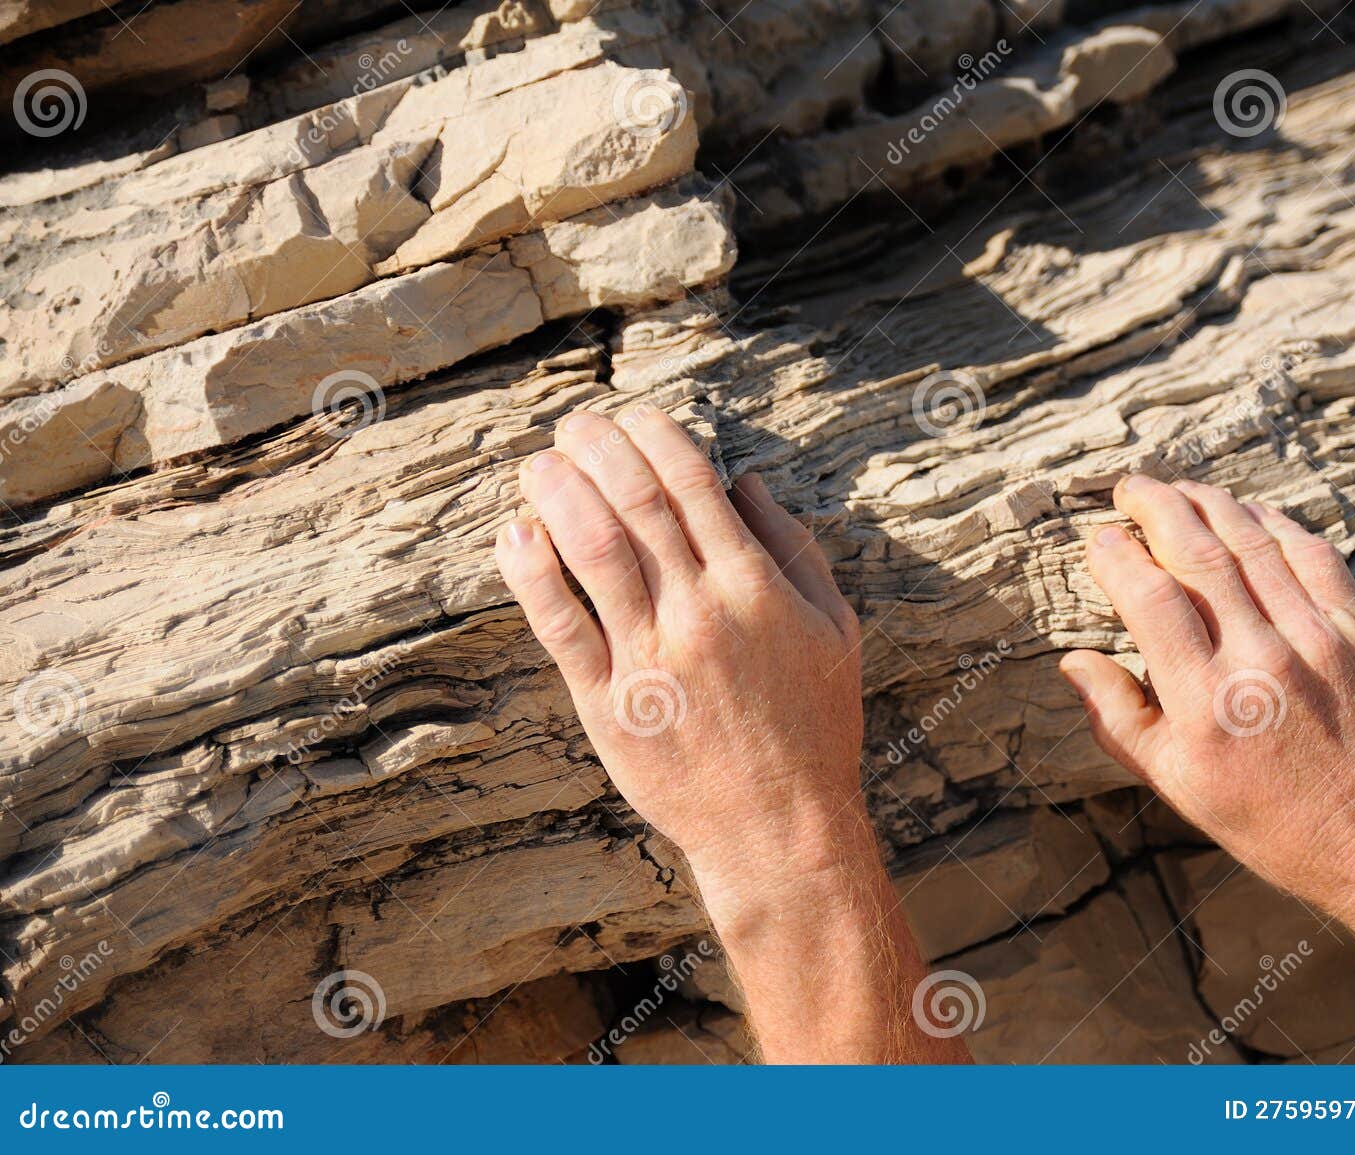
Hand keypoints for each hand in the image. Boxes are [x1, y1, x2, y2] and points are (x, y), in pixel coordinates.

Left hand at [495, 404, 966, 1062]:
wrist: (782, 829)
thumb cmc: (814, 724)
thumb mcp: (834, 628)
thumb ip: (792, 548)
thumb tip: (742, 481)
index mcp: (755, 588)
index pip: (691, 483)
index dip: (654, 435)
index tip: (633, 415)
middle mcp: (699, 613)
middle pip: (634, 501)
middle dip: (597, 448)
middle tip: (574, 424)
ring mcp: (649, 659)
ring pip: (590, 551)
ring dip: (558, 494)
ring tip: (540, 466)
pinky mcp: (609, 706)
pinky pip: (560, 626)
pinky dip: (532, 574)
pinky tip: (517, 537)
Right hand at [1061, 476, 1354, 1060]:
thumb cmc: (1267, 820)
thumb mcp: (1175, 785)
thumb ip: (1118, 719)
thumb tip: (1072, 663)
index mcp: (1203, 704)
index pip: (1149, 600)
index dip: (1118, 557)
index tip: (1100, 538)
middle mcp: (1259, 662)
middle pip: (1199, 554)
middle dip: (1157, 508)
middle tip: (1131, 489)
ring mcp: (1316, 641)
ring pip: (1253, 543)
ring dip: (1210, 504)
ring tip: (1179, 489)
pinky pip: (1312, 556)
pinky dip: (1274, 524)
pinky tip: (1247, 513)